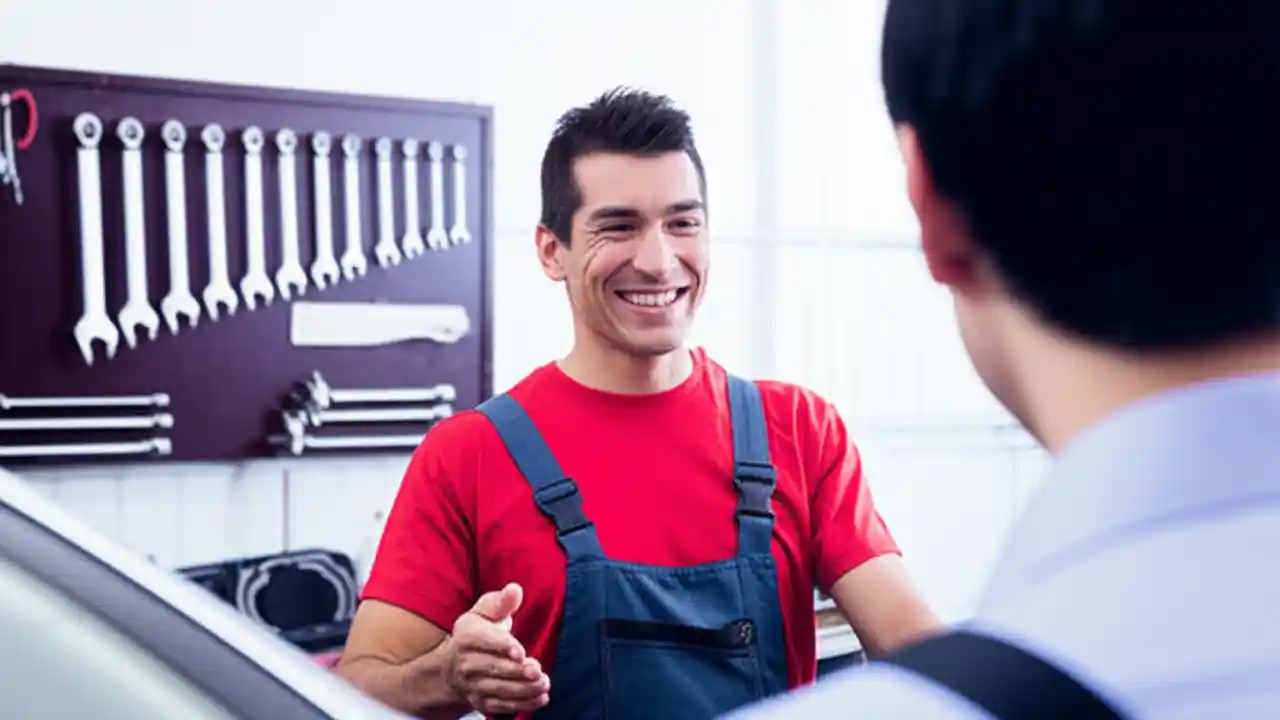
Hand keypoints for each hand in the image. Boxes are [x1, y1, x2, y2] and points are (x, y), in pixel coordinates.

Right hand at [446, 583, 550, 715]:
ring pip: (499, 689)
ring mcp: (472, 684)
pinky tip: (541, 697)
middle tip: (537, 670)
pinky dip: (522, 704)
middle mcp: (465, 662)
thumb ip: (501, 602)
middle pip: (493, 667)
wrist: (455, 665)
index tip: (520, 651)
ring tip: (544, 683)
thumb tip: (514, 590)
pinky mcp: (481, 702)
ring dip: (523, 689)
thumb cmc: (479, 631)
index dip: (502, 645)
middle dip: (517, 671)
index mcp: (467, 634)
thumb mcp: (486, 611)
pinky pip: (501, 706)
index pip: (483, 640)